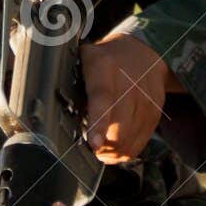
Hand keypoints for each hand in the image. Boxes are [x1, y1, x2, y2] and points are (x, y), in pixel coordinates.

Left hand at [80, 31, 179, 163]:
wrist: (143, 53)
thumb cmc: (104, 61)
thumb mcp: (84, 60)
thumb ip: (70, 81)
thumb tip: (51, 111)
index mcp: (104, 67)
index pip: (103, 98)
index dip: (99, 123)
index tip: (94, 144)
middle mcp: (130, 84)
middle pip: (118, 129)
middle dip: (101, 146)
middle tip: (88, 146)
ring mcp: (146, 100)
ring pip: (128, 142)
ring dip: (111, 152)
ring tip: (100, 146)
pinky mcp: (155, 114)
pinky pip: (139, 144)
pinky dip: (124, 151)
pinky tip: (113, 146)